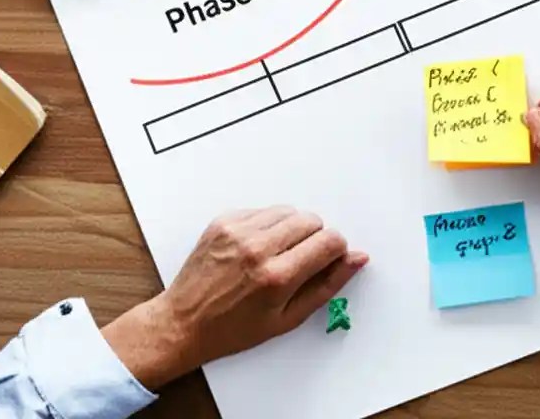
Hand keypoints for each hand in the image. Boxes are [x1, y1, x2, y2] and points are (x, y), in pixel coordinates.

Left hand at [102, 207, 367, 388]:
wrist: (183, 323)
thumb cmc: (234, 328)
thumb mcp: (288, 318)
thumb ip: (327, 285)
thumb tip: (356, 259)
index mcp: (277, 277)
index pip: (329, 241)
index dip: (336, 250)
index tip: (327, 261)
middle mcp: (257, 249)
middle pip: (312, 220)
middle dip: (315, 239)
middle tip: (299, 262)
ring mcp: (237, 232)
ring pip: (289, 211)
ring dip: (291, 230)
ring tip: (277, 255)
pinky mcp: (223, 222)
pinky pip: (263, 210)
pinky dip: (267, 226)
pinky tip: (256, 249)